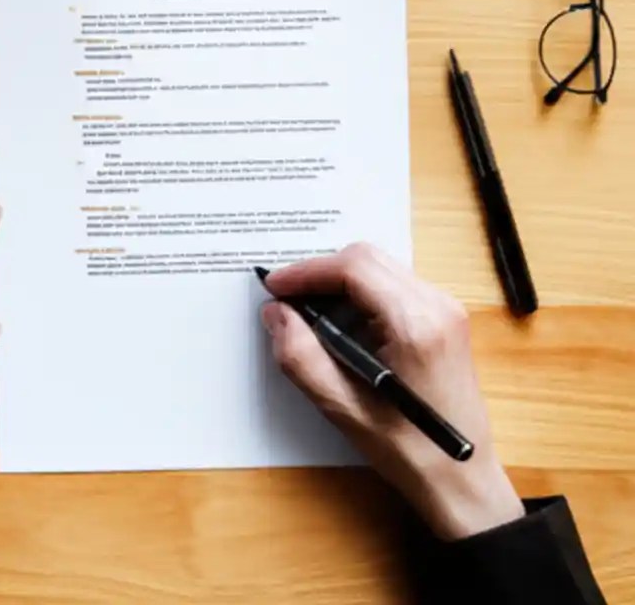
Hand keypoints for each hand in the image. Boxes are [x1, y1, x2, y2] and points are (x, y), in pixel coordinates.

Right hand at [260, 244, 524, 539]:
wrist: (462, 477)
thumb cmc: (407, 450)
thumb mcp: (342, 407)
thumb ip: (301, 356)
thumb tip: (276, 313)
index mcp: (414, 325)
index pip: (353, 268)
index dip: (306, 271)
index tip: (273, 287)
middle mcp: (437, 306)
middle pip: (367, 258)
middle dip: (320, 272)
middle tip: (287, 300)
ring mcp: (446, 310)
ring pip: (381, 267)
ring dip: (339, 282)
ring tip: (309, 313)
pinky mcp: (446, 319)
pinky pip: (394, 285)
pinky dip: (360, 293)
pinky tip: (342, 324)